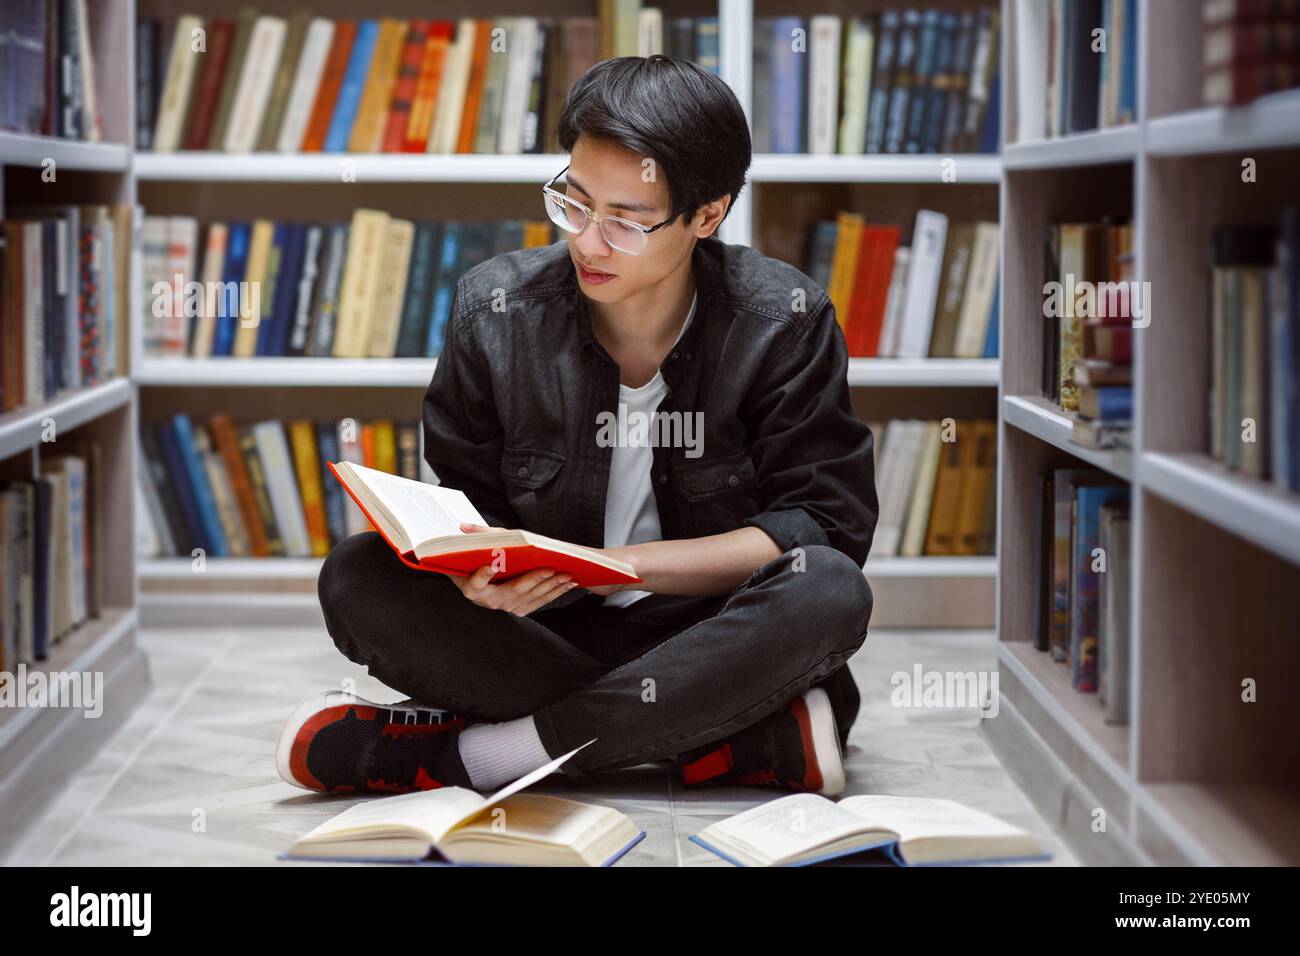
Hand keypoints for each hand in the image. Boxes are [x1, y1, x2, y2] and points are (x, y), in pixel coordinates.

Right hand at [449, 522, 579, 615]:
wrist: (486, 582)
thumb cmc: (483, 560)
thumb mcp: (480, 546)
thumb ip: (476, 536)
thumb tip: (464, 526)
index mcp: (472, 587)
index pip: (477, 582)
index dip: (485, 574)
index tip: (493, 564)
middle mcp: (489, 600)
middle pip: (513, 590)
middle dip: (534, 579)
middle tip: (550, 568)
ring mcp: (505, 606)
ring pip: (530, 597)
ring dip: (550, 586)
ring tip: (565, 574)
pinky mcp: (519, 609)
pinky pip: (539, 602)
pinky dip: (555, 592)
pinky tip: (568, 583)